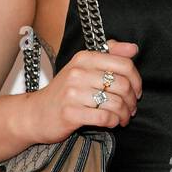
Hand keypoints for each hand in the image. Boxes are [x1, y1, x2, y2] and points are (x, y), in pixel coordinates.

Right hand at [25, 39, 141, 141]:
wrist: (34, 113)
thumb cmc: (64, 92)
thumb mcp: (83, 68)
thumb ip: (109, 55)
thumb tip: (133, 48)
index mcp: (84, 58)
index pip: (123, 64)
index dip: (136, 80)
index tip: (136, 90)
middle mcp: (78, 73)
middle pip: (122, 84)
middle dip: (132, 100)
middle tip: (131, 108)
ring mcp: (72, 93)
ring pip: (116, 102)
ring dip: (125, 113)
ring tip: (123, 117)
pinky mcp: (70, 113)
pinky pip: (104, 117)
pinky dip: (113, 122)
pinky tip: (112, 123)